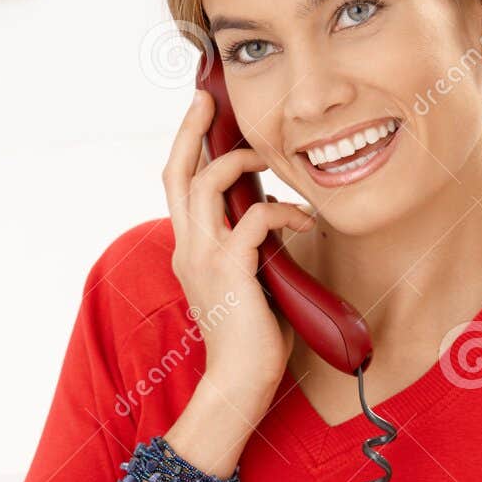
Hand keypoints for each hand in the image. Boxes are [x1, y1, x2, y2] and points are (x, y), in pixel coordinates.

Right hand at [162, 89, 314, 394]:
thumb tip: (270, 215)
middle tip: (211, 99)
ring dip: (241, 161)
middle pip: (178, 172)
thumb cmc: (252, 337)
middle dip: (193, 129)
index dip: (185, 145)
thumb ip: (249, 247)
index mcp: (190, 249)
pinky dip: (283, 211)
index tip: (202, 114)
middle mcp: (188, 248)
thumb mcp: (247, 280)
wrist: (240, 382)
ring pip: (208, 183)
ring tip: (272, 159)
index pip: (177, 185)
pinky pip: (255, 218)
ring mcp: (205, 258)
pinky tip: (305, 220)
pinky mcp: (231, 270)